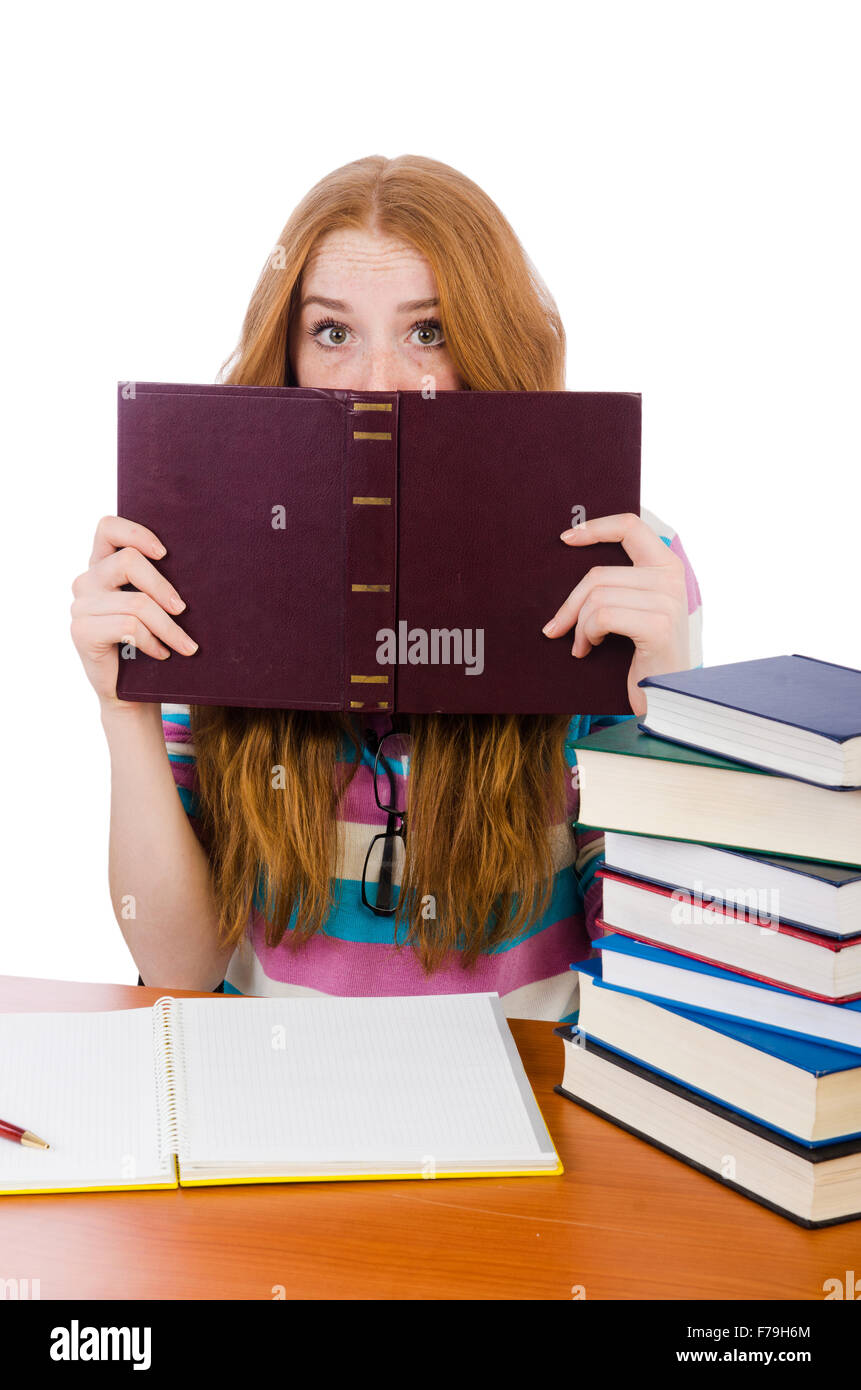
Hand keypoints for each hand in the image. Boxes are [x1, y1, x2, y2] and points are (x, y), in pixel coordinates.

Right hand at [70, 516, 197, 711]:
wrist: (133, 692)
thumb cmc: (152, 643)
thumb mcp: (157, 606)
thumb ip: (160, 581)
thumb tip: (199, 562)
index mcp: (103, 565)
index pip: (108, 528)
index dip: (136, 533)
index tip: (165, 553)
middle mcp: (87, 581)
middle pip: (128, 561)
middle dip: (162, 586)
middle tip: (183, 609)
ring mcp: (81, 606)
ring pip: (135, 602)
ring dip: (168, 627)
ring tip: (185, 645)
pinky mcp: (81, 631)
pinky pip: (128, 626)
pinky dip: (153, 641)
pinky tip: (162, 653)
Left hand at [542, 512, 690, 716]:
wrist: (664, 696)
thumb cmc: (642, 653)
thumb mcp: (635, 608)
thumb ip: (619, 582)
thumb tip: (572, 551)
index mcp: (668, 566)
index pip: (630, 525)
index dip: (595, 528)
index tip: (565, 539)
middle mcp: (672, 578)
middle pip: (598, 573)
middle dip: (570, 604)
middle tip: (556, 627)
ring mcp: (668, 601)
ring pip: (596, 597)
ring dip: (578, 626)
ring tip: (581, 644)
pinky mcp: (658, 625)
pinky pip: (601, 617)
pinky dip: (586, 635)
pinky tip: (588, 649)